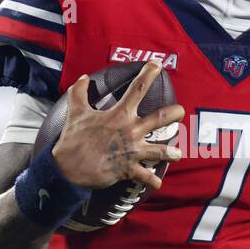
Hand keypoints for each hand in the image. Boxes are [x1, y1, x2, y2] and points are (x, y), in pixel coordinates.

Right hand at [52, 62, 184, 190]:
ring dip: (170, 153)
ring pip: (159, 151)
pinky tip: (158, 183)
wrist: (68, 168)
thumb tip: (85, 78)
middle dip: (174, 113)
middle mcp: (130, 131)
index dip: (148, 75)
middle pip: (160, 119)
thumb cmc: (73, 139)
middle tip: (181, 111)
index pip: (137, 89)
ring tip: (178, 154)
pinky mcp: (128, 169)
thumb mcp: (75, 112)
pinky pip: (145, 177)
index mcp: (119, 115)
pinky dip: (152, 181)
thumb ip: (80, 92)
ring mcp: (131, 151)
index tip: (157, 65)